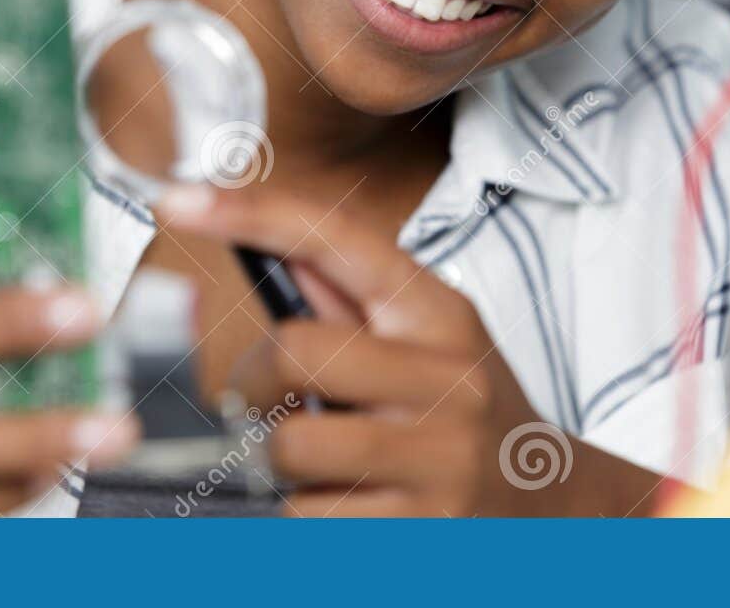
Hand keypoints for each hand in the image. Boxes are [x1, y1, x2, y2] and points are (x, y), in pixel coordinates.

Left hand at [154, 182, 663, 516]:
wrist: (553, 511)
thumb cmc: (463, 413)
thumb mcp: (425, 341)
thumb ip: (345, 298)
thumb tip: (264, 239)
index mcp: (439, 314)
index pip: (335, 240)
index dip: (251, 212)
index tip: (176, 195)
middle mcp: (447, 380)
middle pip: (294, 352)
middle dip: (256, 383)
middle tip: (269, 408)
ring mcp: (440, 462)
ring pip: (289, 449)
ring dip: (271, 463)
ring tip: (305, 468)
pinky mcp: (423, 536)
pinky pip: (305, 525)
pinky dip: (293, 519)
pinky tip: (331, 511)